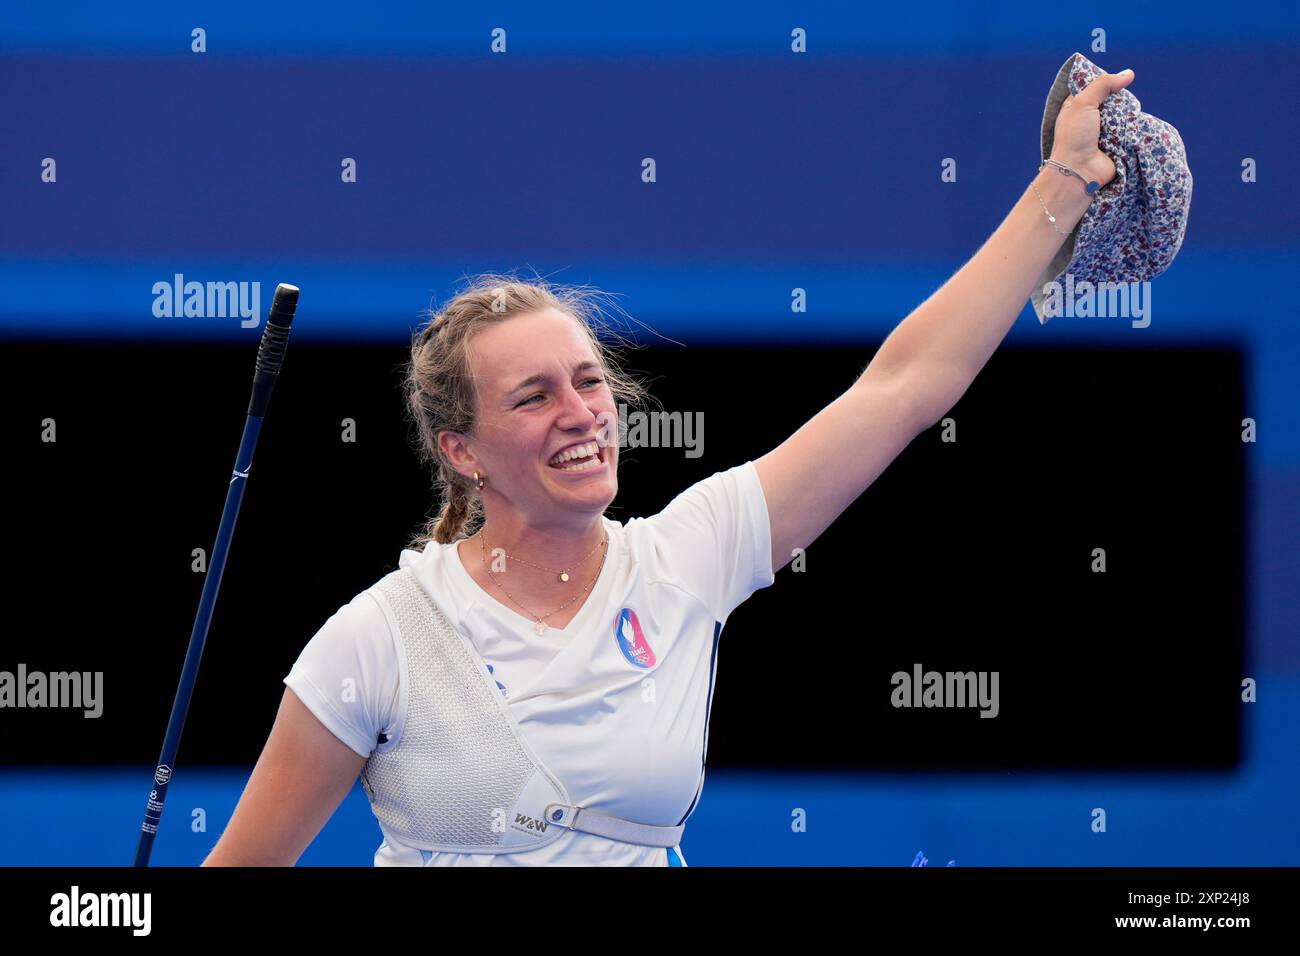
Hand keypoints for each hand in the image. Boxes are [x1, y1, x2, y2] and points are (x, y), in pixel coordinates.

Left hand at [1048, 67, 1135, 189]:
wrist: (1079, 171)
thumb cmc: (1074, 137)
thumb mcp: (1083, 102)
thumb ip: (1103, 84)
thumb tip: (1129, 74)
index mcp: (1076, 107)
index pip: (1094, 88)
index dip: (1105, 83)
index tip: (1115, 80)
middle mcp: (1090, 118)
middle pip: (1112, 101)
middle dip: (1120, 99)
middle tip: (1126, 98)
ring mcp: (1104, 132)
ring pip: (1123, 115)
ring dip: (1128, 114)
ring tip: (1132, 112)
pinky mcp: (1117, 144)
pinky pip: (1130, 131)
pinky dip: (1134, 128)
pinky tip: (1138, 123)